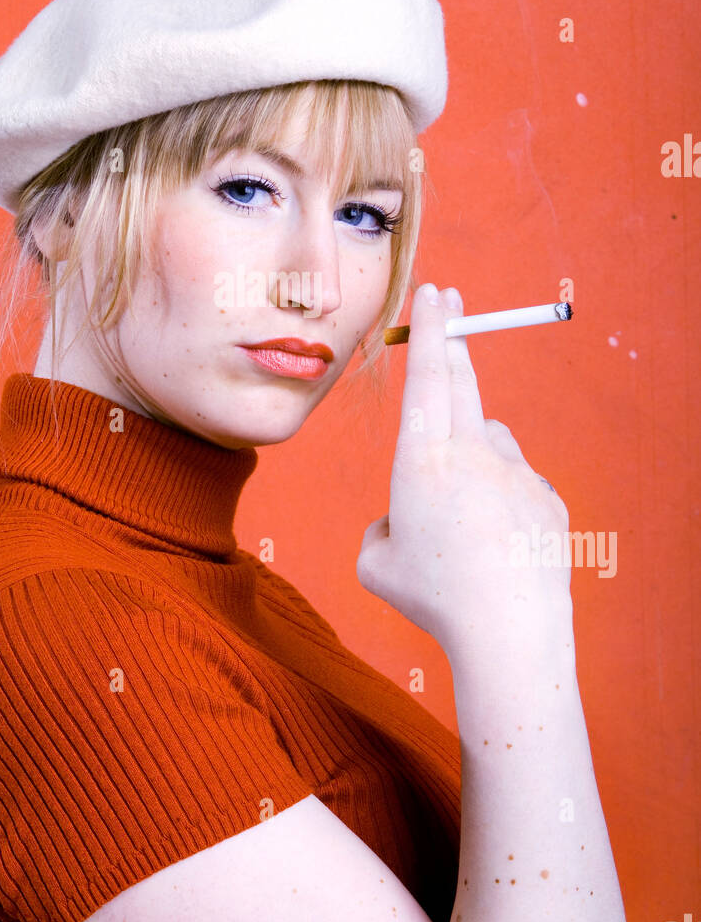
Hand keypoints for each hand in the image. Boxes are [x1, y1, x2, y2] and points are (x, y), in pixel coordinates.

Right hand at [356, 284, 572, 664]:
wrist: (507, 629)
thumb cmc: (433, 596)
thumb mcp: (376, 562)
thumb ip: (383, 526)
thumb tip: (403, 516)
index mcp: (421, 458)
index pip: (426, 377)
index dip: (430, 331)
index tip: (435, 292)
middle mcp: (470, 452)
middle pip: (463, 380)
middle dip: (454, 336)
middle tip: (452, 301)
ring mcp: (515, 471)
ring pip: (489, 440)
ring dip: (472, 453)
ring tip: (460, 517)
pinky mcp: (545, 496)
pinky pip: (515, 483)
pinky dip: (499, 501)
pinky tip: (494, 546)